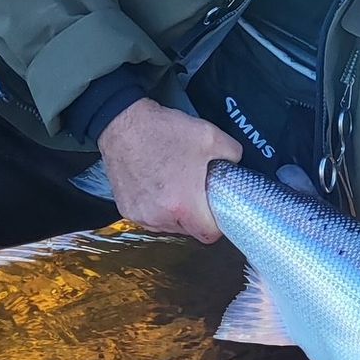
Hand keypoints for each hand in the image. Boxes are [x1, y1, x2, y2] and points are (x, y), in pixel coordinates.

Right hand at [98, 100, 241, 242]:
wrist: (123, 124)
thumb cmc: (163, 131)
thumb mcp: (210, 137)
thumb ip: (233, 155)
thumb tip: (236, 165)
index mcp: (183, 205)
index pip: (209, 235)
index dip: (218, 224)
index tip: (218, 210)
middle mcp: (159, 216)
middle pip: (189, 230)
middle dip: (197, 215)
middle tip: (198, 191)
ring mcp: (140, 215)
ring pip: (169, 225)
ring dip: (176, 212)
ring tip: (177, 185)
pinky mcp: (126, 209)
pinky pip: (151, 217)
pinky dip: (158, 207)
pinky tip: (160, 185)